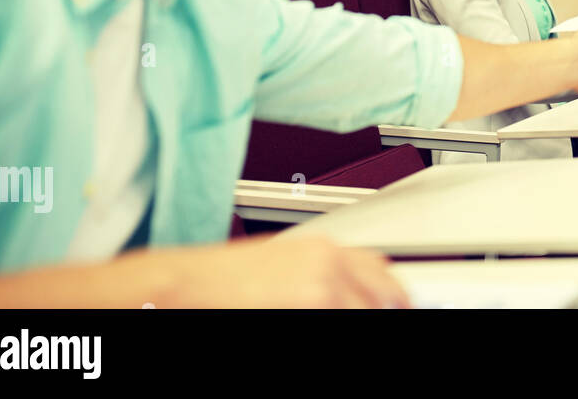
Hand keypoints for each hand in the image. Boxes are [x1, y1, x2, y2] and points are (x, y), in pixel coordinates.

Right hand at [147, 235, 410, 308]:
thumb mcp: (280, 264)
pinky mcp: (315, 310)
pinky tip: (312, 321)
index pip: (385, 275)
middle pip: (388, 298)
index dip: (394, 298)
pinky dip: (342, 327)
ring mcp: (324, 293)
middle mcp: (331, 267)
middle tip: (383, 317)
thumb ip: (323, 275)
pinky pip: (346, 321)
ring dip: (362, 318)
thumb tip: (350, 296)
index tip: (398, 306)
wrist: (179, 287)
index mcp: (325, 251)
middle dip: (384, 311)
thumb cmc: (216, 280)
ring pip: (368, 311)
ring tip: (328, 313)